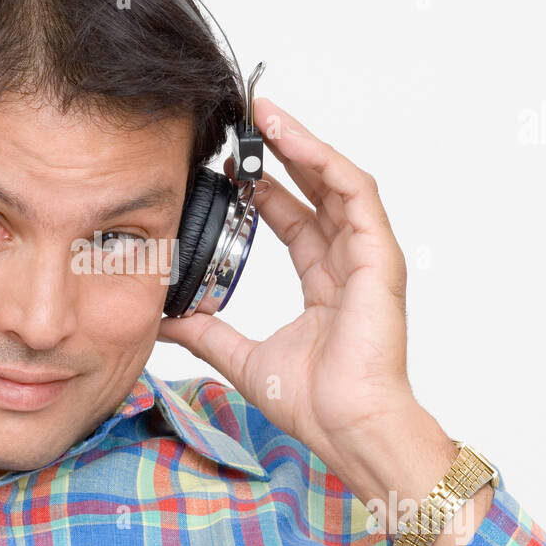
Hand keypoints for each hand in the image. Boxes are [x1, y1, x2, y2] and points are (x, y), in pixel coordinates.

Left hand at [157, 97, 456, 511]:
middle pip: (315, 192)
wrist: (348, 428)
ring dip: (302, 146)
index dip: (263, 191)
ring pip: (337, 182)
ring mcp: (367, 258)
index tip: (228, 169)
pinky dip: (326, 164)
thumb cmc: (316, 403)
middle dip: (281, 155)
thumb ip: (208, 335)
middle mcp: (347, 264)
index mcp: (323, 285)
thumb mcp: (243, 358)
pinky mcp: (379, 257)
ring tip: (267, 117)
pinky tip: (296, 143)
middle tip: (245, 124)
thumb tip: (167, 321)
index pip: (293, 221)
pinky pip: (356, 196)